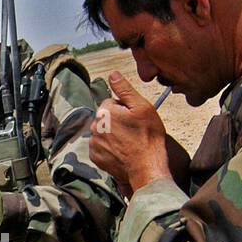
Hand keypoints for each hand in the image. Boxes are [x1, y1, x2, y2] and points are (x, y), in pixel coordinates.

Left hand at [92, 72, 176, 194]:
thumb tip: (112, 74)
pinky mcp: (95, 157)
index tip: (135, 118)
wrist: (146, 167)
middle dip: (118, 121)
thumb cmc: (147, 137)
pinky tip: (123, 152)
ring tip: (129, 142)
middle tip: (134, 131)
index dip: (125, 108)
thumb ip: (124, 89)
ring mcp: (94, 143)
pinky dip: (110, 148)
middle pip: (106, 117)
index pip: (112, 102)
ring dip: (113, 134)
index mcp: (104, 111)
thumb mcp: (141, 107)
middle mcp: (94, 126)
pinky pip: (102, 147)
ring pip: (103, 132)